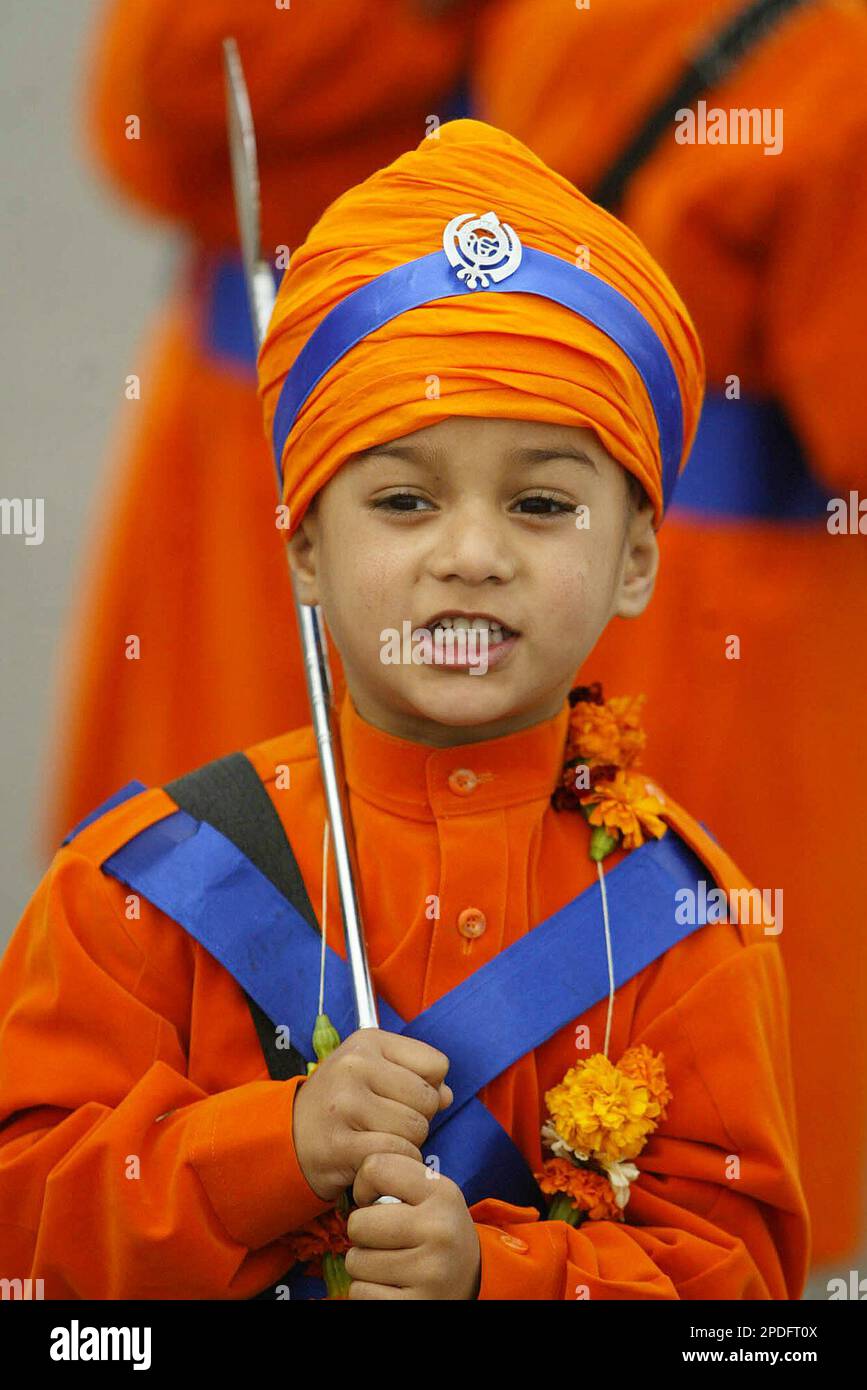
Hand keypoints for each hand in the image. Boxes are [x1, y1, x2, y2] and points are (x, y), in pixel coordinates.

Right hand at [292, 1029, 452, 1203]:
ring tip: (376, 1139)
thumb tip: (447, 1096)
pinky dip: (393, 1162)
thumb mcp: (373, 1072)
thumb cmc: (340, 1102)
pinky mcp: (339, 1144)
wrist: (287, 1136)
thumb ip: (416, 1077)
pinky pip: (395, 1153)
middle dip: (417, 1119)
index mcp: (368, 1042)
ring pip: (415, 1129)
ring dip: (405, 1144)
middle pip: (428, 1101)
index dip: (428, 1088)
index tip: (402, 1097)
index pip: (436, 1065)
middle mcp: (354, 1066)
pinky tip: (372, 1157)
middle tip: (385, 1123)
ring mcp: (344, 1104)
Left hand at [344, 1152, 481, 1299]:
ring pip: (355, 1262)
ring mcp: (429, 1272)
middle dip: (362, 1232)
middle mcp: (439, 1230)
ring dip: (365, 1264)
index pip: (374, 1168)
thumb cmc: (438, 1229)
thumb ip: (397, 1177)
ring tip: (391, 1263)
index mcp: (442, 1192)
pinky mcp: (416, 1305)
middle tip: (385, 1238)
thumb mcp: (432, 1192)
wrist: (475, 1279)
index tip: (377, 1201)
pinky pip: (360, 1293)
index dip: (365, 1185)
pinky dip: (368, 1291)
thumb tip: (354, 1179)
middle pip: (357, 1223)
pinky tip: (392, 1286)